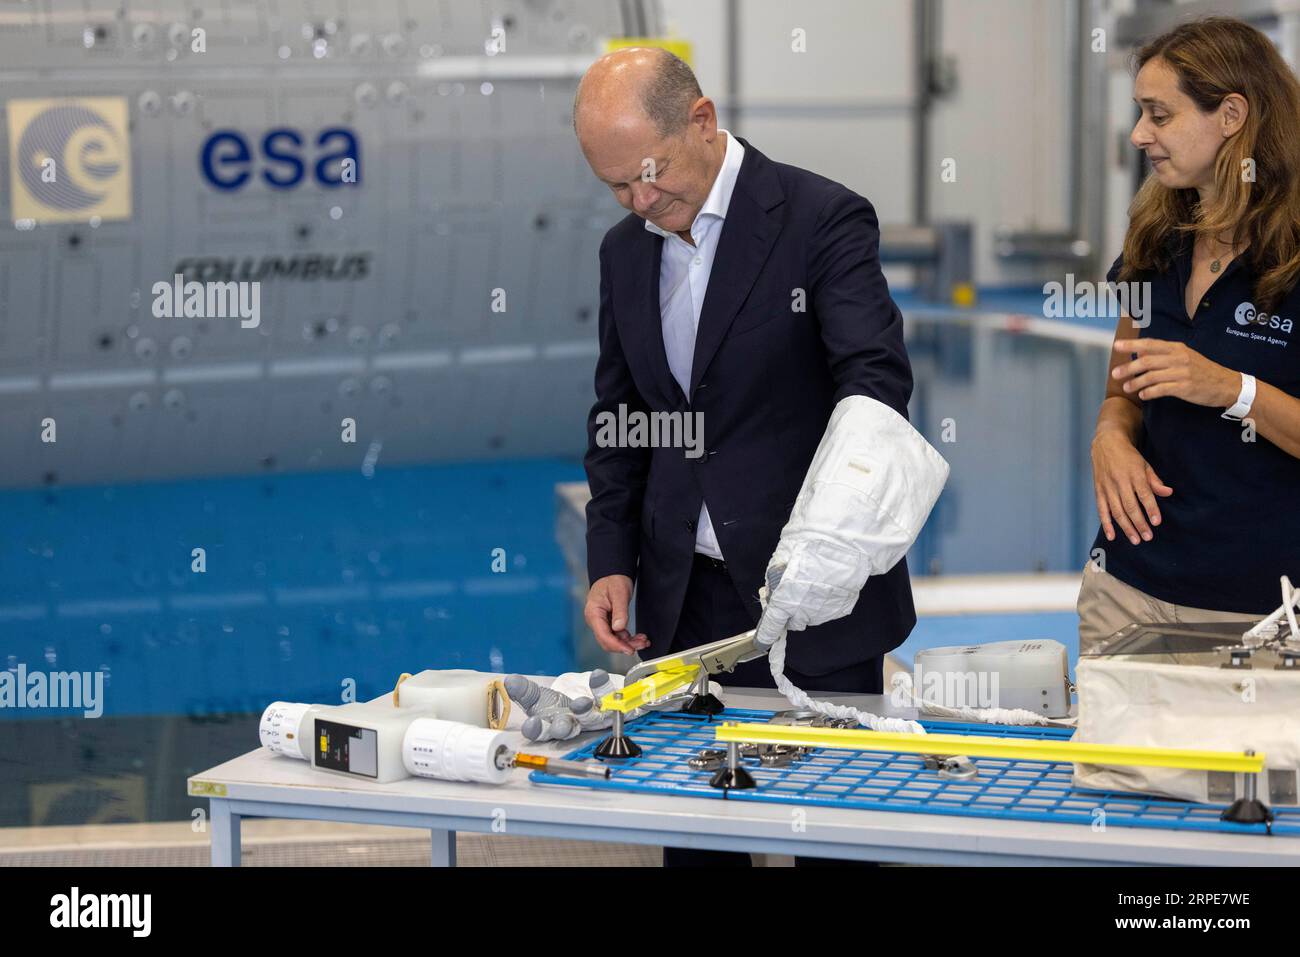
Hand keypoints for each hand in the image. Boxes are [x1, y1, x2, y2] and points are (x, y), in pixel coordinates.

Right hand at [583, 574, 649, 654]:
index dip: (617, 645)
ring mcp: (601, 622)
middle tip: (641, 644)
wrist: (613, 573)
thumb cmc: (614, 580)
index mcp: (593, 613)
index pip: (603, 635)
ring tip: (644, 641)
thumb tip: (619, 628)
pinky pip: (617, 635)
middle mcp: (595, 620)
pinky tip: (639, 637)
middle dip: (624, 646)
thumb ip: (619, 611)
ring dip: (628, 643)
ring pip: (614, 640)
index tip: (630, 650)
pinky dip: (628, 638)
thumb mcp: (619, 593)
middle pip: (608, 641)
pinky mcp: (608, 622)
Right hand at [1091, 429, 1172, 544]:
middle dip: (1139, 523)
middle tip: (1147, 537)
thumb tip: (1168, 493)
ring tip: (1135, 540)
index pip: (1144, 495)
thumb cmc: (1129, 456)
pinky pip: (1102, 510)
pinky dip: (1106, 524)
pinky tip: (1112, 536)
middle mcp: (1120, 482)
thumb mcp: (1145, 464)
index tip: (1157, 522)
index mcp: (1134, 474)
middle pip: (1130, 506)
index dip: (1151, 509)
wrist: (1106, 444)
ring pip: (1117, 511)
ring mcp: (1108, 487)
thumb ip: (1155, 481)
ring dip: (1126, 527)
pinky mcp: (1098, 491)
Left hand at [1111, 339, 1239, 406]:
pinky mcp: (1186, 387)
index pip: (1150, 344)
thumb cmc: (1202, 370)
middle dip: (1129, 367)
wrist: (1228, 384)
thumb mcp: (1185, 357)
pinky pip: (1162, 389)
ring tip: (1127, 388)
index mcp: (1177, 348)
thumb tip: (1139, 352)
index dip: (1132, 344)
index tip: (1116, 346)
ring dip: (1136, 382)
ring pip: (1152, 376)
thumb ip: (1162, 354)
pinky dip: (1149, 392)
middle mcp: (1179, 358)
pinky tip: (1143, 395)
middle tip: (1115, 374)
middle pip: (1147, 361)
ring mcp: (1183, 373)